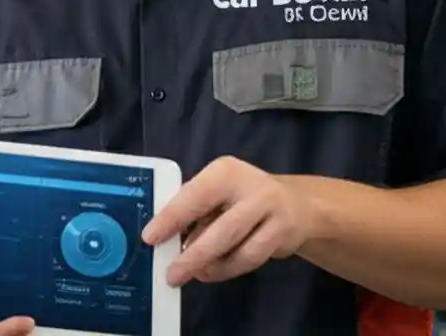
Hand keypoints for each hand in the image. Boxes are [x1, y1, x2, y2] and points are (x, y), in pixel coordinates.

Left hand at [141, 156, 315, 286]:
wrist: (295, 203)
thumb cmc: (240, 196)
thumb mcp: (216, 190)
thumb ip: (192, 208)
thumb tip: (162, 237)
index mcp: (224, 172)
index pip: (194, 195)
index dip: (171, 218)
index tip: (150, 237)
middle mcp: (250, 188)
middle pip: (220, 228)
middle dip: (193, 255)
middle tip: (171, 274)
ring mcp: (271, 211)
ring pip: (238, 248)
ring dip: (211, 265)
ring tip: (193, 274)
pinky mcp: (283, 234)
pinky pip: (251, 259)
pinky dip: (228, 269)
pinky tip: (212, 271)